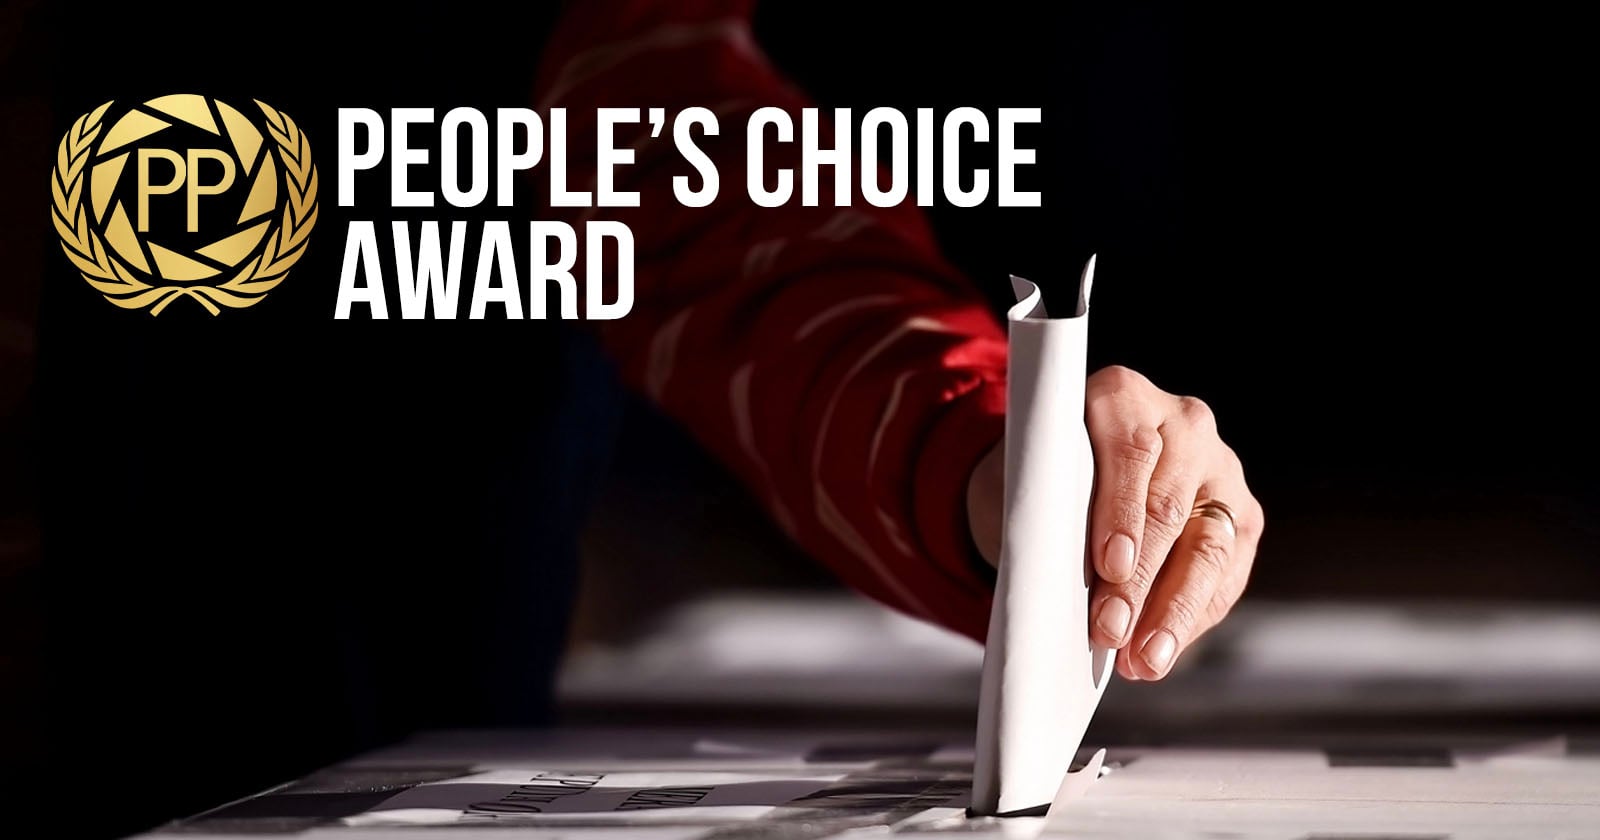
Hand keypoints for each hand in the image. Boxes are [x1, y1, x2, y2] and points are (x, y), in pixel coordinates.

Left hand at [966, 364, 1262, 679]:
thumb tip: (1061, 581)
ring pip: (1208, 548)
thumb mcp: (1029, 478)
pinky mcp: (1240, 516)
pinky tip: (1161, 651)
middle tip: (1109, 630)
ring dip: (1173, 612)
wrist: (1068, 476)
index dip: (1121, 511)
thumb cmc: (1042, 479)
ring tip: (1143, 661)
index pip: (1131, 451)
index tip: (1108, 565)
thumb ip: (1047, 506)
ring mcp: (1220, 469)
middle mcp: (1184, 423)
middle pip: (1169, 508)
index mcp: (1123, 395)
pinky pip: (1225, 575)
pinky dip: (1190, 620)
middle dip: (1139, 580)